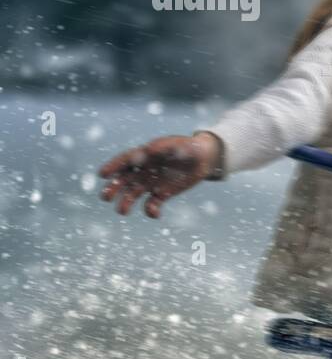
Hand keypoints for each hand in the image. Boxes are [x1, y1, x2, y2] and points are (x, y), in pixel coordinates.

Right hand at [98, 133, 220, 217]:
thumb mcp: (180, 145)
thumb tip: (148, 150)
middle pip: (123, 180)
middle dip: (113, 188)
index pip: (125, 160)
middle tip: (105, 197)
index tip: (102, 174)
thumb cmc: (189, 148)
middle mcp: (143, 170)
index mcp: (144, 156)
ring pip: (133, 194)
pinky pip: (152, 204)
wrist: (203, 160)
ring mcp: (151, 183)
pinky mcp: (161, 194)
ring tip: (122, 211)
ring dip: (126, 203)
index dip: (113, 166)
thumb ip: (164, 146)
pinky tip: (155, 213)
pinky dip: (151, 210)